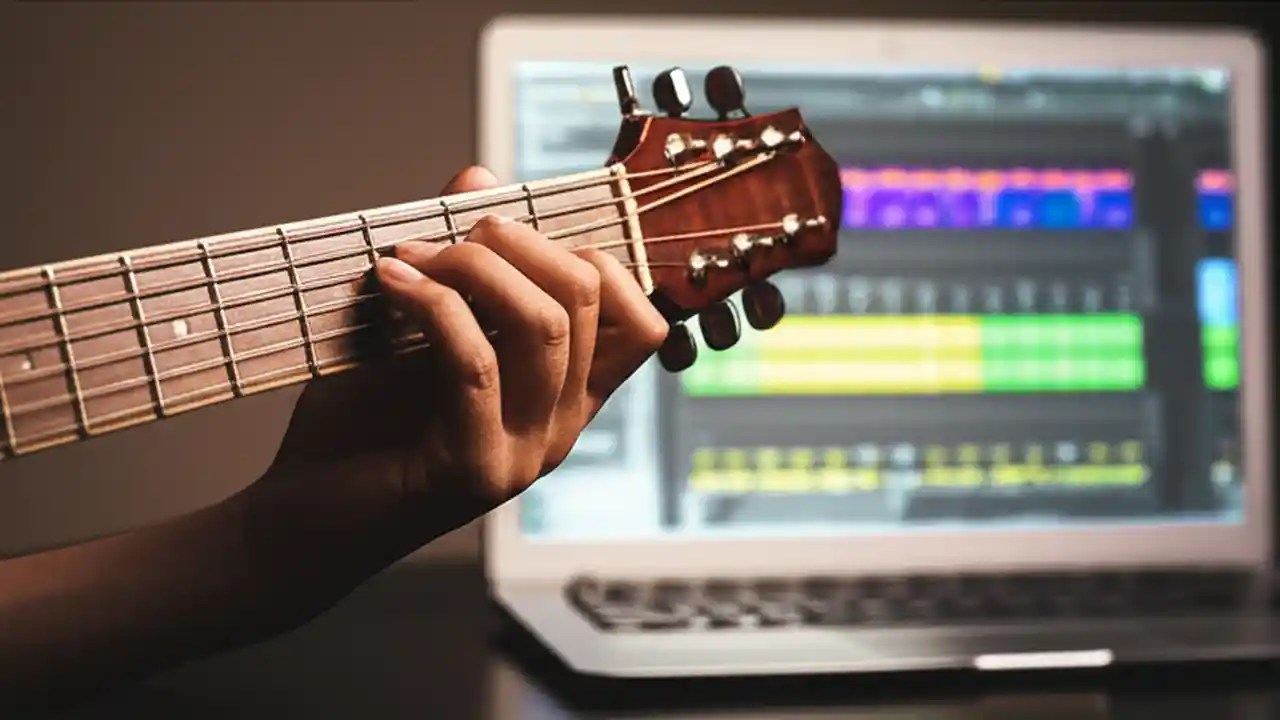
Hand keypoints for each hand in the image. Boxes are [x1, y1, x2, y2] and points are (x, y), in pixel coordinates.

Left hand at [234, 167, 667, 616]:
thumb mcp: (418, 329)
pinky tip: (386, 281)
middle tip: (450, 234)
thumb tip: (480, 173)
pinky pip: (475, 362)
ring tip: (410, 256)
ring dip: (472, 267)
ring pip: (542, 325)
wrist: (301, 524)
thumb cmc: (360, 426)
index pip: (639, 319)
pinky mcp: (473, 470)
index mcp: (563, 397)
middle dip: (519, 240)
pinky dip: (431, 304)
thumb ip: (458, 261)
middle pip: (589, 299)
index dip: (589, 255)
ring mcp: (523, 454)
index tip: (509, 234)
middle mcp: (560, 428)